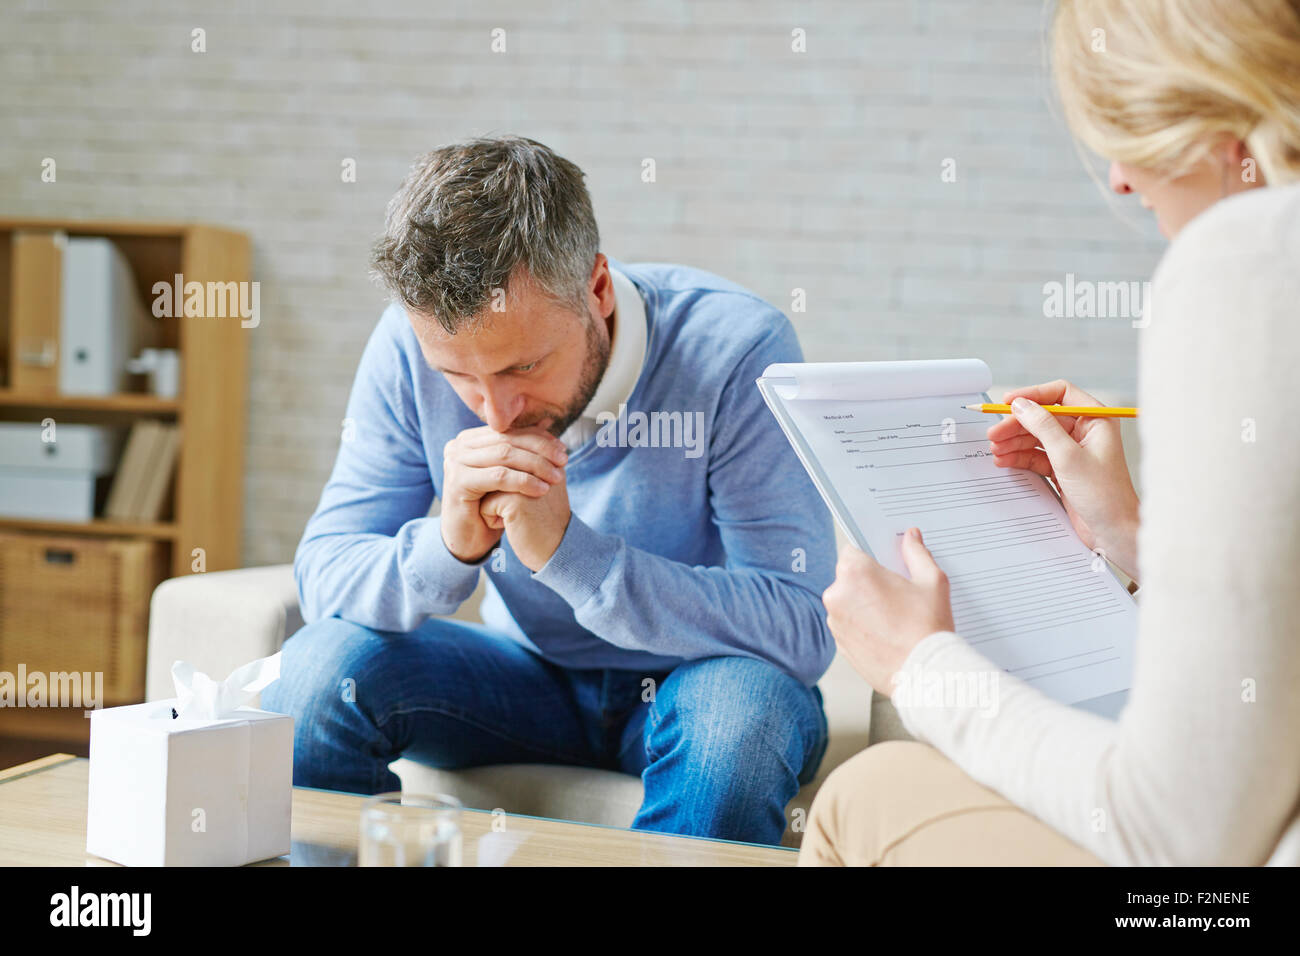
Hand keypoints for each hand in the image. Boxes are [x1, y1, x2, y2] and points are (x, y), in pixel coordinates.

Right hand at [440, 424, 567, 562]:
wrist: (469, 538)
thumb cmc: (490, 505)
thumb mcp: (507, 474)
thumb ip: (521, 448)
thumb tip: (547, 422)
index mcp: (469, 439)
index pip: (509, 431)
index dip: (538, 438)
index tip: (562, 449)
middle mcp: (458, 445)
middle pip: (508, 440)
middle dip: (540, 450)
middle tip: (564, 460)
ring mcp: (455, 461)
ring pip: (505, 456)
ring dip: (536, 465)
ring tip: (556, 476)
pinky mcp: (458, 481)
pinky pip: (499, 476)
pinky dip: (524, 481)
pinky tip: (542, 489)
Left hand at [822, 529, 954, 696]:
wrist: (924, 674)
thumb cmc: (928, 629)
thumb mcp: (932, 582)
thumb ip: (917, 554)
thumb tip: (911, 537)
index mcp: (855, 572)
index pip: (853, 550)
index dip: (870, 555)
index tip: (884, 564)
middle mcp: (837, 595)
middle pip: (849, 577)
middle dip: (868, 581)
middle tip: (896, 593)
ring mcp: (835, 622)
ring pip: (848, 602)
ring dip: (864, 604)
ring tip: (894, 617)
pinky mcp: (839, 644)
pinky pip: (848, 625)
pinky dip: (862, 626)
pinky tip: (886, 633)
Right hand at [986, 380, 1139, 580]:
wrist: (1114, 531)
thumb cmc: (1104, 495)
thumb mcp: (1068, 456)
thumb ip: (1043, 427)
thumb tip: (1022, 405)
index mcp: (1095, 420)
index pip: (1060, 394)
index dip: (1032, 395)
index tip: (1008, 402)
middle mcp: (1085, 431)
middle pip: (1043, 417)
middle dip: (1017, 425)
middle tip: (994, 433)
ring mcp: (1073, 451)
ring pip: (1037, 437)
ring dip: (1014, 442)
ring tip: (995, 450)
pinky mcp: (1064, 469)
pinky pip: (1037, 456)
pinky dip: (1020, 457)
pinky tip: (1005, 460)